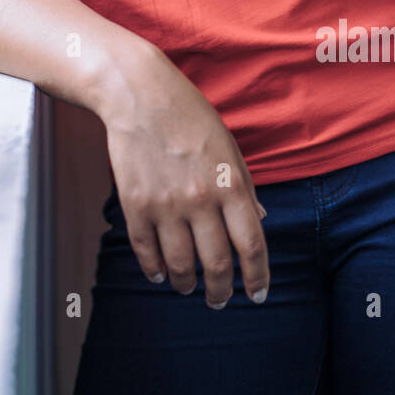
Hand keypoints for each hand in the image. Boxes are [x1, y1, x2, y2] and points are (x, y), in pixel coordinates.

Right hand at [98, 43, 269, 308]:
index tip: (258, 294)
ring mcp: (165, 204)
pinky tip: (160, 273)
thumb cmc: (189, 115)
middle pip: (217, 265)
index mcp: (229, 185)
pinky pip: (146, 251)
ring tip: (189, 288)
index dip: (258, 277)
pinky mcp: (135, 204)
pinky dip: (154, 269)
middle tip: (220, 300)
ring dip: (187, 284)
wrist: (139, 93)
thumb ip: (245, 186)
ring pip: (181, 265)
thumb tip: (259, 221)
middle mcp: (200, 199)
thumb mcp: (228, 146)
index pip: (251, 245)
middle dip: (222, 291)